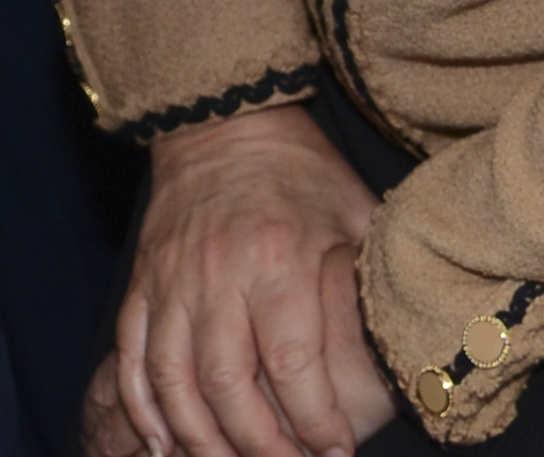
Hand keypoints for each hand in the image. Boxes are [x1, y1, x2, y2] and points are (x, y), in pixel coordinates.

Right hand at [115, 106, 395, 456]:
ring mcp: (171, 280)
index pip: (292, 361)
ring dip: (199, 439)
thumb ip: (371, 276)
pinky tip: (162, 445)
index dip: (315, 418)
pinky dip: (142, 406)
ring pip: (173, 380)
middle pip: (228, 384)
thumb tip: (413, 335)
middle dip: (258, 446)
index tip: (336, 454)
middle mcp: (217, 273)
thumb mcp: (354, 212)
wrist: (225, 121)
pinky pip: (130, 355)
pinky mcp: (142, 282)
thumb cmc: (302, 173)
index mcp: (276, 256)